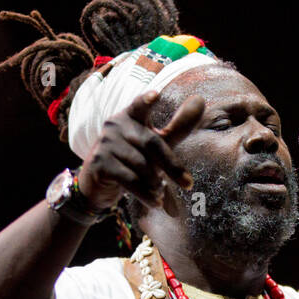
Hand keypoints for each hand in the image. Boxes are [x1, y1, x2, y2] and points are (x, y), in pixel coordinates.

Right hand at [77, 89, 206, 211]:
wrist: (98, 186)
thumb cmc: (132, 160)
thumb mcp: (155, 144)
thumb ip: (176, 127)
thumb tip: (200, 101)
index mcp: (130, 116)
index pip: (139, 106)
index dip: (146, 101)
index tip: (156, 96)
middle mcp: (116, 125)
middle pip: (152, 144)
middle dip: (171, 166)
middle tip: (188, 184)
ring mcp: (105, 144)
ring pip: (142, 165)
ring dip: (156, 184)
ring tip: (160, 194)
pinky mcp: (99, 164)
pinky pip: (130, 180)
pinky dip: (146, 194)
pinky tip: (155, 202)